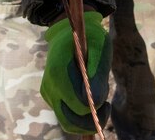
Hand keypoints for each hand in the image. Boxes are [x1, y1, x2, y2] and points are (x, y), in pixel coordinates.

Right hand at [40, 11, 111, 133]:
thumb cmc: (88, 38)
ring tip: (98, 97)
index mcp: (58, 73)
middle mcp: (49, 87)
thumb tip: (96, 102)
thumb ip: (97, 74)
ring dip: (87, 117)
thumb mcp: (100, 48)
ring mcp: (48, 94)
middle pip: (71, 121)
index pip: (80, 106)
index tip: (105, 88)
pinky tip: (88, 95)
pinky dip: (80, 113)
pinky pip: (67, 116)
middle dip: (92, 117)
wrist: (70, 32)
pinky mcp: (50, 98)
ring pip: (69, 122)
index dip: (96, 104)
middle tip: (106, 102)